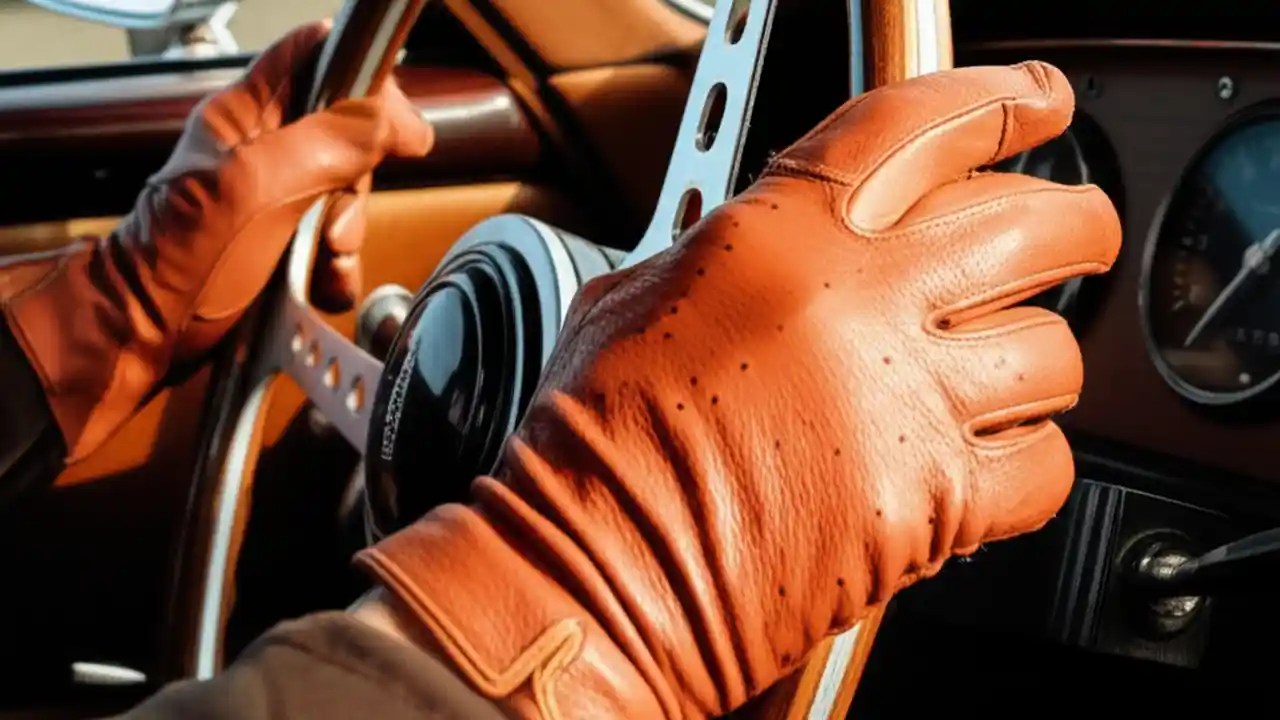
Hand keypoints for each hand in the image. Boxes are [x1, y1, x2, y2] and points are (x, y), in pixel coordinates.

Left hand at [1, 22, 431, 460]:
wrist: (142, 342)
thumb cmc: (170, 265)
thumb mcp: (250, 188)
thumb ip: (324, 144)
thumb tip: (395, 121)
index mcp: (246, 115)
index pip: (319, 58)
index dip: (363, 80)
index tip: (389, 123)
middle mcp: (264, 153)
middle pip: (350, 137)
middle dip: (359, 182)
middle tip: (333, 219)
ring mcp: (277, 203)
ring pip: (351, 198)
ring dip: (350, 236)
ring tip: (323, 260)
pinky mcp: (288, 251)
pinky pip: (340, 251)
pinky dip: (341, 274)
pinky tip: (322, 286)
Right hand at [355, 62, 1120, 717]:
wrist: (585, 577)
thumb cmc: (591, 449)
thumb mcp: (630, 301)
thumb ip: (725, 249)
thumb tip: (775, 231)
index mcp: (775, 237)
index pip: (924, 126)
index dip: (1001, 103)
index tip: (1037, 107)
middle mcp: (854, 307)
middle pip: (1037, 226)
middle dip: (1072, 230)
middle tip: (1065, 243)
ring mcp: (901, 408)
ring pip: (1055, 353)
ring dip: (1033, 363)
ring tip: (992, 377)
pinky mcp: (930, 508)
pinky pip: (1044, 469)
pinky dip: (1026, 467)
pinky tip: (980, 464)